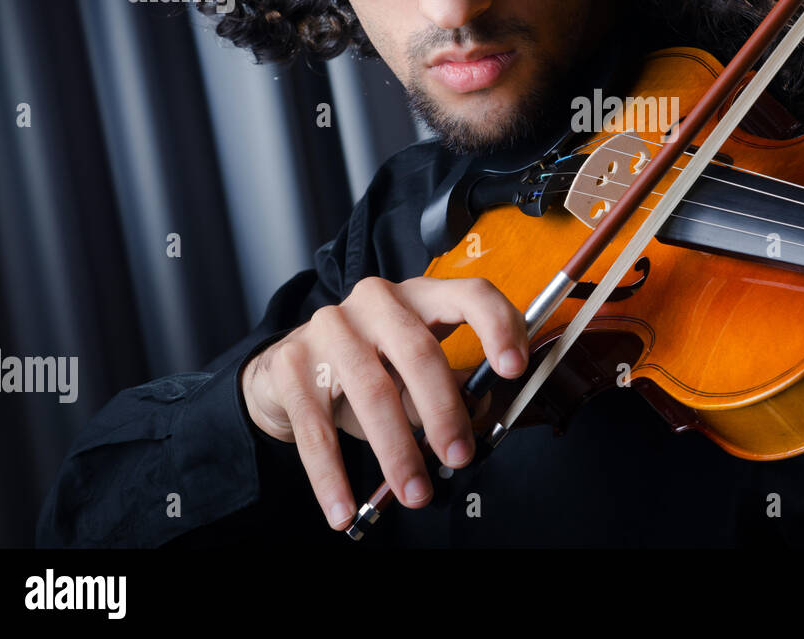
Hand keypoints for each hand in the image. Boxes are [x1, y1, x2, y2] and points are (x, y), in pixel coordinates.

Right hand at [240, 276, 527, 528]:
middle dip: (444, 411)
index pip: (469, 294)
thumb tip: (478, 411)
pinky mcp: (292, 364)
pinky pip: (316, 429)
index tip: (514, 368)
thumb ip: (450, 387)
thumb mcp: (415, 373)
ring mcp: (329, 328)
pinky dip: (332, 476)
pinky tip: (344, 508)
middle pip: (419, 351)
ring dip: (397, 451)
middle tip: (459, 457)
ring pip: (371, 391)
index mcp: (420, 296)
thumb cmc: (369, 368)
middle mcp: (376, 301)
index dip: (498, 326)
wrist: (288, 368)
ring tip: (415, 493)